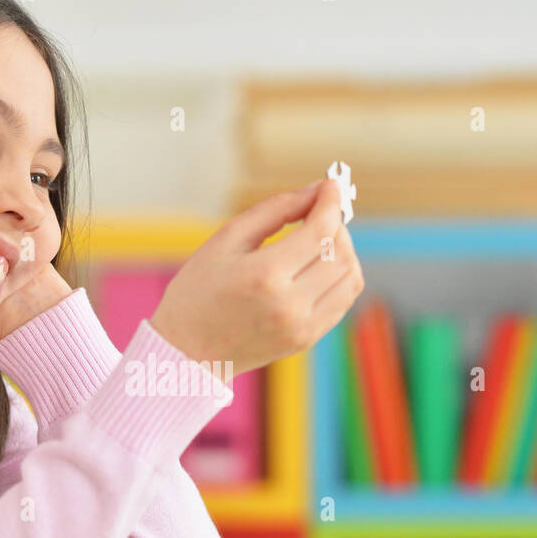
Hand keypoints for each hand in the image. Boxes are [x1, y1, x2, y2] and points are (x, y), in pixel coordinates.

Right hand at [149, 179, 363, 380]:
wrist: (186, 351)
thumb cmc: (197, 292)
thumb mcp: (226, 240)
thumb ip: (274, 210)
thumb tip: (314, 191)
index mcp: (265, 275)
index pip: (320, 230)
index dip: (331, 202)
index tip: (330, 186)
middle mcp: (290, 304)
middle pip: (340, 252)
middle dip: (337, 223)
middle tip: (321, 211)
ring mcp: (302, 327)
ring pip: (350, 277)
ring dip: (344, 250)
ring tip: (321, 239)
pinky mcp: (306, 339)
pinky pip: (343, 301)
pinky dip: (341, 276)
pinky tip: (320, 265)